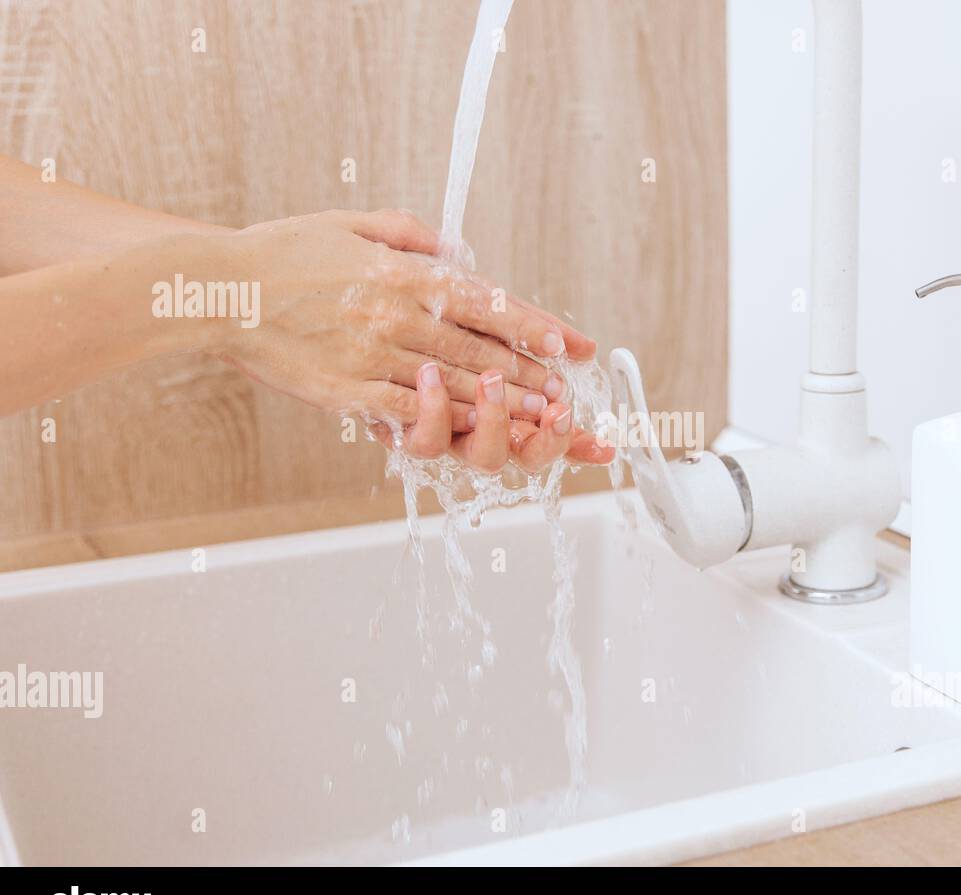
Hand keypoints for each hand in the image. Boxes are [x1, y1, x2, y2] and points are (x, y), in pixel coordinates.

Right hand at [200, 209, 610, 470]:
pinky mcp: (347, 393)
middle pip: (482, 353)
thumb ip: (411, 233)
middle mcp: (398, 316)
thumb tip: (458, 248)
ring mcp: (374, 358)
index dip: (535, 325)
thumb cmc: (284, 252)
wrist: (217, 290)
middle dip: (534, 376)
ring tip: (543, 420)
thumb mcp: (352, 223)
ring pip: (456, 389)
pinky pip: (409, 415)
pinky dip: (447, 424)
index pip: (488, 301)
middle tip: (570, 395)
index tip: (570, 344)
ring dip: (505, 407)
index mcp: (404, 274)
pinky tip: (477, 433)